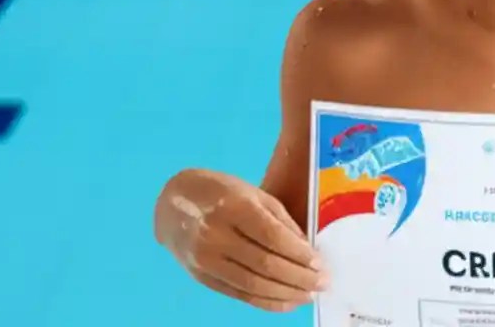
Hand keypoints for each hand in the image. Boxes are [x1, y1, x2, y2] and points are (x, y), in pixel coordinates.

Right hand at [154, 168, 327, 311]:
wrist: (172, 204)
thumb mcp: (253, 193)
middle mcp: (216, 235)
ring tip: (309, 295)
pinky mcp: (201, 277)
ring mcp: (206, 259)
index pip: (272, 237)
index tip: (320, 264)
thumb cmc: (221, 193)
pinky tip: (286, 302)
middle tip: (322, 283)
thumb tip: (306, 249)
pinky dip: (265, 301)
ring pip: (252, 284)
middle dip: (299, 278)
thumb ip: (280, 221)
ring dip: (286, 294)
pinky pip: (238, 294)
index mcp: (233, 207)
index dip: (299, 254)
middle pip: (264, 265)